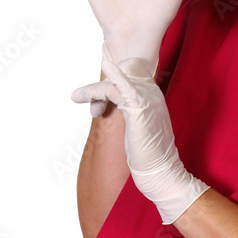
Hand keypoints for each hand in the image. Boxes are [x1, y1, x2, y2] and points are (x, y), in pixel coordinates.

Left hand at [71, 57, 208, 223]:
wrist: (162, 173)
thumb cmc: (151, 155)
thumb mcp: (141, 127)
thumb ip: (133, 112)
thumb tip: (119, 107)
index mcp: (152, 95)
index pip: (133, 69)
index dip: (114, 69)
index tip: (100, 68)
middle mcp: (152, 93)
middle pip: (128, 67)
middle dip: (106, 68)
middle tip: (86, 81)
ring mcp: (147, 100)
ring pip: (118, 79)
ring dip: (93, 88)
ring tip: (75, 97)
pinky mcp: (140, 110)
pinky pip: (125, 87)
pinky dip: (114, 75)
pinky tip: (105, 65)